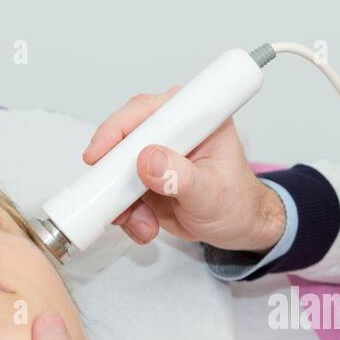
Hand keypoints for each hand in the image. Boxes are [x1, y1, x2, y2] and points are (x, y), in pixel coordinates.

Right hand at [83, 87, 286, 252]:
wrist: (238, 229)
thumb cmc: (237, 203)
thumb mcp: (212, 193)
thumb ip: (181, 177)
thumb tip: (149, 159)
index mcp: (193, 117)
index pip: (146, 111)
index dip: (118, 129)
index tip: (100, 154)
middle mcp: (170, 130)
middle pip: (122, 139)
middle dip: (114, 175)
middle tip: (117, 202)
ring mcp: (154, 155)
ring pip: (116, 171)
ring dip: (121, 201)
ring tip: (143, 224)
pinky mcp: (144, 178)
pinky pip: (119, 193)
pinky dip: (126, 213)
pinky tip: (144, 227)